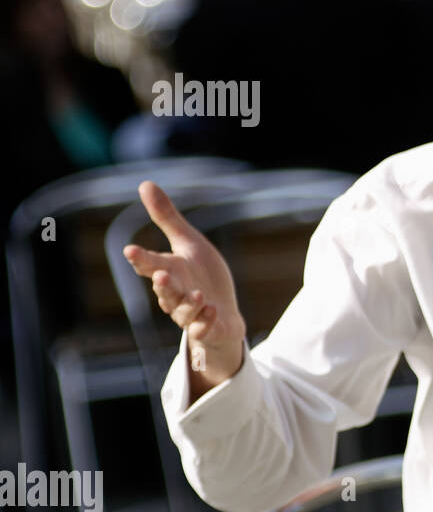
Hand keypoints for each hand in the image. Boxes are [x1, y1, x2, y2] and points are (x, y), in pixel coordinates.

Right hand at [122, 181, 245, 396]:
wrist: (223, 314)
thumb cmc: (202, 276)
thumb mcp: (188, 242)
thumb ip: (167, 218)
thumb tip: (144, 183)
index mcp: (170, 270)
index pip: (150, 264)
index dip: (140, 258)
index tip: (130, 250)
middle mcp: (176, 294)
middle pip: (164, 290)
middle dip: (162, 284)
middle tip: (161, 275)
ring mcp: (190, 314)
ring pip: (182, 311)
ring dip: (189, 304)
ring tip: (198, 295)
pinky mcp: (206, 328)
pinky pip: (202, 328)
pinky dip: (206, 322)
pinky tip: (212, 310)